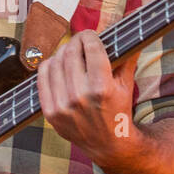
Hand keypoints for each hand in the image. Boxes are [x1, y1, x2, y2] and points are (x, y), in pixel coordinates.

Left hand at [36, 30, 138, 167]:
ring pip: (54, 62)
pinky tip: (57, 65)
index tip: (91, 35)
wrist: (108, 144)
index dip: (90, 36)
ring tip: (71, 53)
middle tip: (81, 41)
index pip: (91, 48)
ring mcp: (62, 106)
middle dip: (76, 42)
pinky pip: (41, 77)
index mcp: (102, 88)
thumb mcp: (127, 84)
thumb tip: (131, 30)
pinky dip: (49, 66)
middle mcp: (80, 97)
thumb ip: (128, 56)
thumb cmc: (118, 110)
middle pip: (70, 52)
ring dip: (62, 52)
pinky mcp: (50, 112)